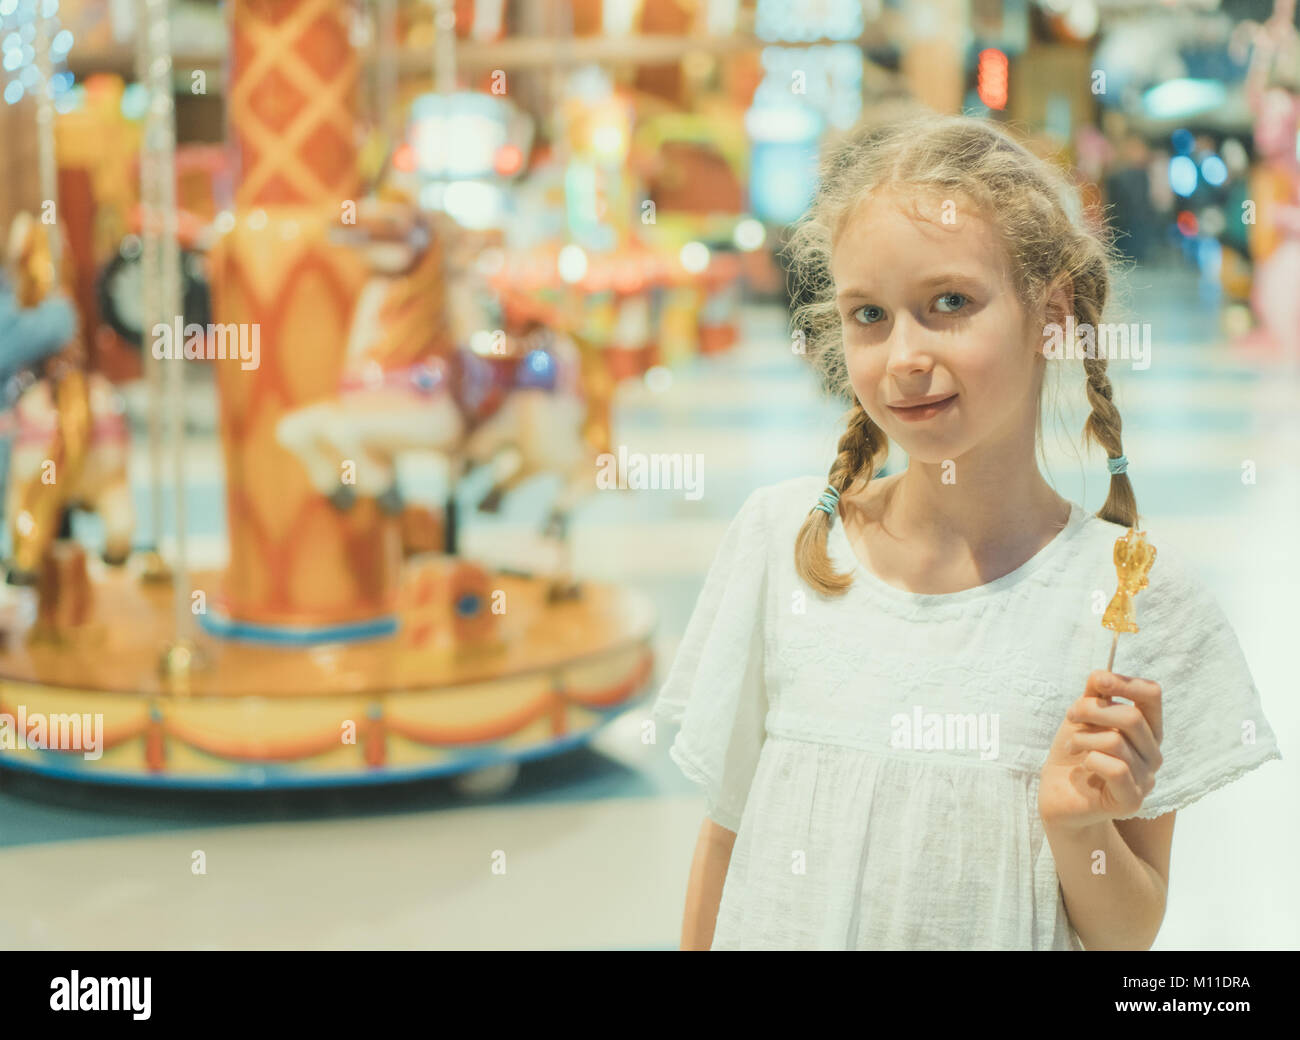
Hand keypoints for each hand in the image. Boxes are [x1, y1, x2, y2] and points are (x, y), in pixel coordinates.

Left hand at [1038, 670, 1163, 831]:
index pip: (1152, 695)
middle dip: (1091, 710)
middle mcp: (1152, 753)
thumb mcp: (1081, 718)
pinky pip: (1115, 768)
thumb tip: (1101, 675)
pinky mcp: (1132, 800)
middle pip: (1132, 716)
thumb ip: (1094, 696)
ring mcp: (1146, 779)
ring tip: (1072, 746)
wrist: (1057, 795)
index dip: (1125, 682)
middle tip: (1070, 716)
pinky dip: (1090, 759)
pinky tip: (1083, 766)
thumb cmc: (1073, 754)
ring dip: (1083, 737)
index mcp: (1145, 729)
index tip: (1097, 681)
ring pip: (1116, 741)